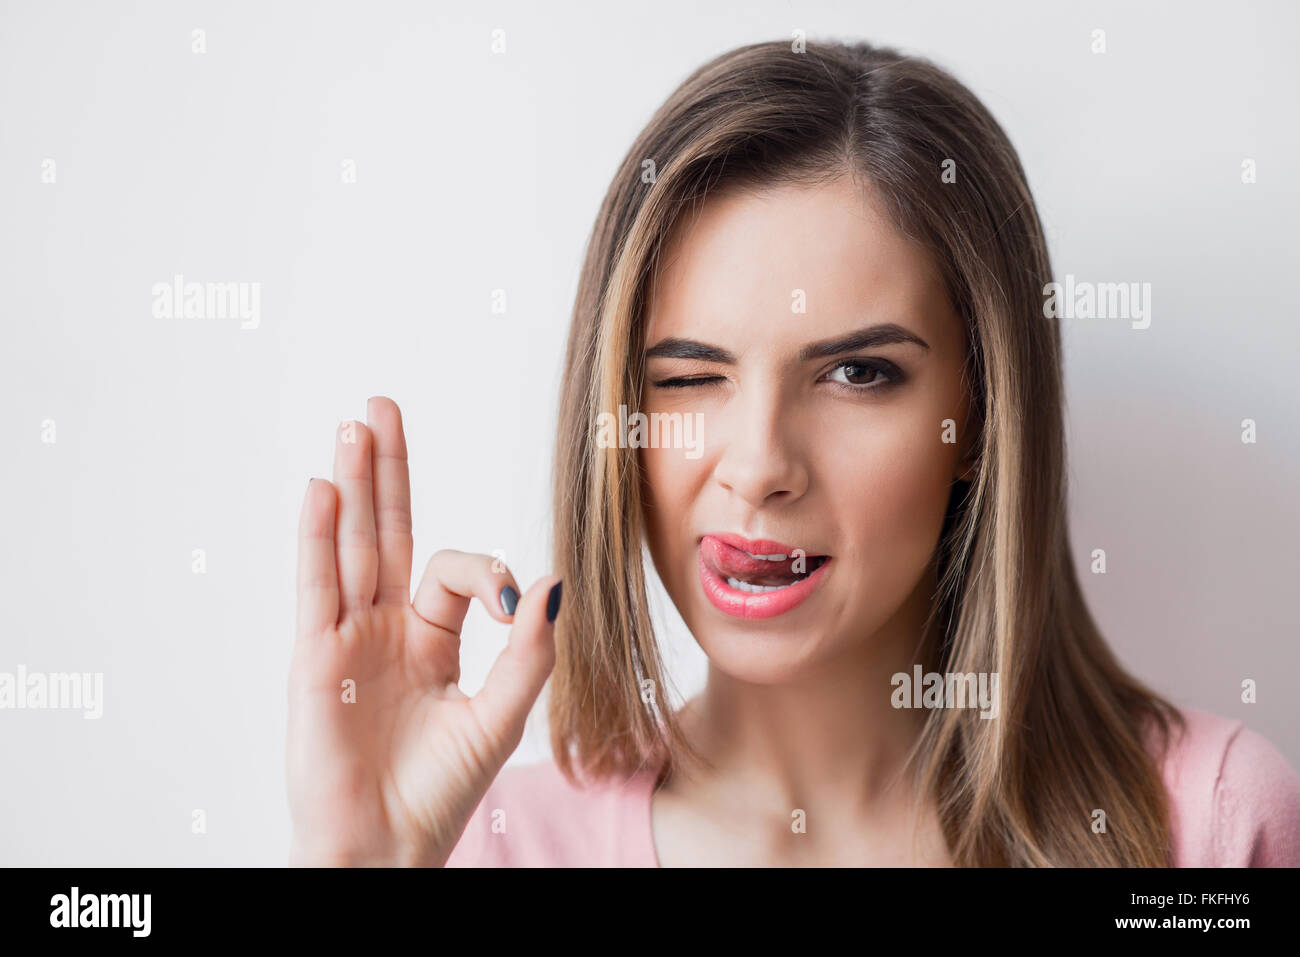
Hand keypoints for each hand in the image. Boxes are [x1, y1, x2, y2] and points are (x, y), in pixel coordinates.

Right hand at [286, 396, 561, 865]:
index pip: (454, 572)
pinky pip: (316, 586)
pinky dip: (319, 537)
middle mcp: (385, 628)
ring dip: (353, 485)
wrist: (387, 846)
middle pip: (388, 533)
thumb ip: (528, 650)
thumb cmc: (440, 791)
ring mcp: (346, 637)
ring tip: (354, 427)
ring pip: (350, 546)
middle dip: (387, 470)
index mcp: (431, 638)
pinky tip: (325, 488)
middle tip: (381, 405)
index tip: (507, 605)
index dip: (484, 572)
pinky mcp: (314, 657)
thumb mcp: (501, 714)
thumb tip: (550, 582)